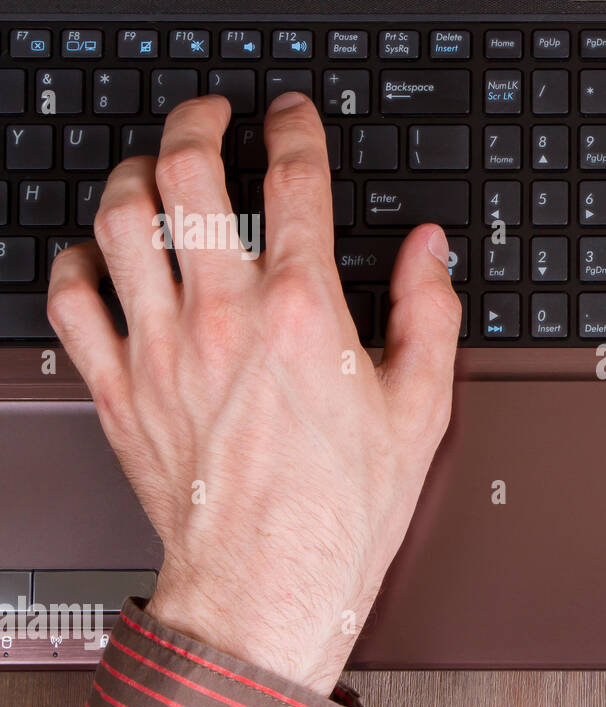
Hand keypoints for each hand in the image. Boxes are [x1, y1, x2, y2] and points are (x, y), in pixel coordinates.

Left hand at [46, 93, 460, 695]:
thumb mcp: (419, 407)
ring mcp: (160, 350)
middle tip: (212, 115)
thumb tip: (427, 252)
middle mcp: (222, 317)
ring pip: (119, 222)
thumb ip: (429, 312)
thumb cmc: (340, 509)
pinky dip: (76, 262)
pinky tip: (98, 256)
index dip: (294, 129)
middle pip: (185, 176)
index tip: (292, 116)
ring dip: (134, 176)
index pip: (292, 182)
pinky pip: (70, 300)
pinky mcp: (117, 388)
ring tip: (154, 168)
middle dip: (197, 123)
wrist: (267, 585)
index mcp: (301, 312)